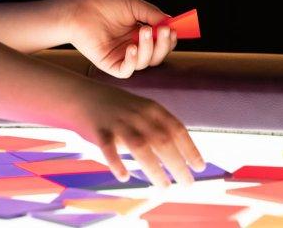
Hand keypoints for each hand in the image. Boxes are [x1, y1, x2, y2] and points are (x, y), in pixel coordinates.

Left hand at [61, 0, 177, 77]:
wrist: (79, 10)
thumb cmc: (103, 5)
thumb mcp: (132, 5)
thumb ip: (151, 13)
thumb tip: (171, 21)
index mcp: (139, 33)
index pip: (161, 42)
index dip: (169, 38)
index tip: (174, 29)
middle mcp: (133, 46)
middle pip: (158, 55)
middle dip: (164, 44)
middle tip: (164, 31)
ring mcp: (122, 57)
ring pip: (146, 62)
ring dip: (149, 48)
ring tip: (145, 31)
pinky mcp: (111, 65)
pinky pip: (128, 70)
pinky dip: (133, 61)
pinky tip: (132, 47)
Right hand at [67, 81, 205, 187]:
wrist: (82, 95)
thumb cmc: (117, 109)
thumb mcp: (142, 110)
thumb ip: (158, 127)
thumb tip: (181, 155)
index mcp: (152, 108)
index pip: (177, 129)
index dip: (190, 149)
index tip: (200, 168)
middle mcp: (137, 114)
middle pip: (162, 140)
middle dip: (178, 164)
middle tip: (187, 184)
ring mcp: (117, 121)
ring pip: (140, 146)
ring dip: (154, 168)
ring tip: (165, 187)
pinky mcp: (98, 130)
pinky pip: (108, 147)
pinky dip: (117, 162)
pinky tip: (125, 176)